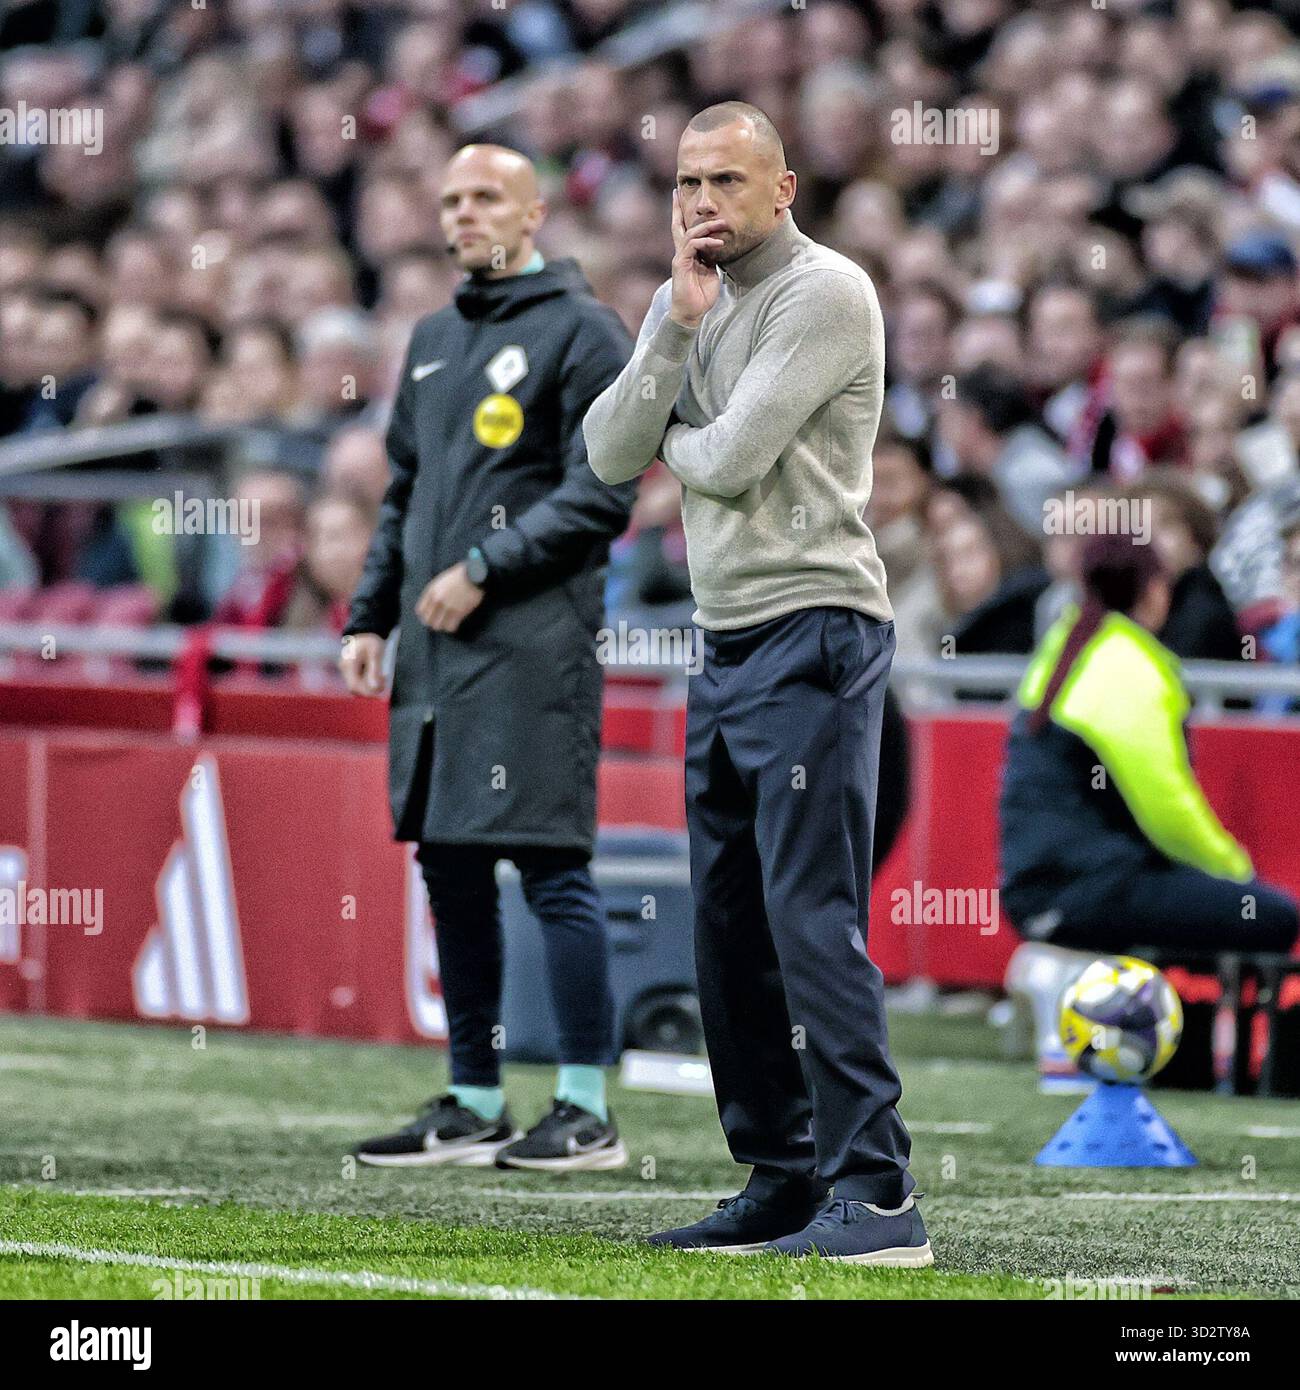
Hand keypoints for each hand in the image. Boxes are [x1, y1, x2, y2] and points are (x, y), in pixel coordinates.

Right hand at [340, 632, 386, 696]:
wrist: (365, 631)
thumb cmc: (371, 640)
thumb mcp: (376, 654)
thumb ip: (375, 671)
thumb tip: (375, 688)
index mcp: (349, 664)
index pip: (354, 686)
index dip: (367, 692)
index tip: (380, 689)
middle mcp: (344, 668)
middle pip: (354, 688)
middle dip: (369, 690)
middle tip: (384, 684)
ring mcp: (346, 669)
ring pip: (356, 685)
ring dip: (369, 687)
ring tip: (383, 678)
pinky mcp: (350, 670)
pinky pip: (358, 681)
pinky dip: (368, 682)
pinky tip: (378, 676)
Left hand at [414, 562, 484, 632]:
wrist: (473, 574)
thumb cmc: (459, 574)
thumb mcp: (442, 579)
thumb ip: (435, 590)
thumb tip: (433, 602)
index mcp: (432, 591)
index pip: (421, 610)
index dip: (424, 616)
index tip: (428, 618)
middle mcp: (437, 600)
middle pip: (428, 620)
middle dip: (432, 623)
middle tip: (438, 623)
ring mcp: (448, 607)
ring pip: (438, 625)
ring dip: (441, 626)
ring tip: (446, 625)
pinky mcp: (459, 612)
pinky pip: (451, 626)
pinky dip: (451, 628)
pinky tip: (454, 625)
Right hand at [669, 189, 725, 328]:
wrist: (691, 313)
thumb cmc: (701, 296)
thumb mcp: (710, 272)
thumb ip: (711, 258)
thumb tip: (717, 246)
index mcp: (688, 254)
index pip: (683, 230)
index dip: (680, 213)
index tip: (678, 197)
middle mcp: (681, 253)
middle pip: (677, 225)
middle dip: (677, 208)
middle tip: (677, 191)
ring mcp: (680, 258)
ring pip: (690, 234)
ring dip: (706, 227)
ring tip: (722, 224)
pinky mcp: (681, 265)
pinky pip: (692, 246)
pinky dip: (706, 242)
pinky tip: (718, 243)